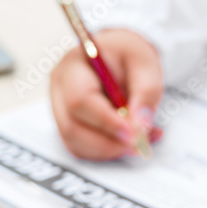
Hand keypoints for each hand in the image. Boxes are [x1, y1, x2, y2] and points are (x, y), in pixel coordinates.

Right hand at [50, 29, 163, 159]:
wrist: (121, 56)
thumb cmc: (130, 56)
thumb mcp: (146, 64)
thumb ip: (146, 93)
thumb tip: (139, 126)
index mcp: (74, 65)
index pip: (79, 100)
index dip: (106, 122)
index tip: (134, 134)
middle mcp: (59, 88)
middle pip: (71, 126)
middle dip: (108, 142)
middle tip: (139, 144)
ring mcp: (60, 109)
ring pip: (75, 142)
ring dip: (109, 149)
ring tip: (140, 139)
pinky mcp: (69, 124)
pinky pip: (82, 148)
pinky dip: (107, 151)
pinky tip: (130, 140)